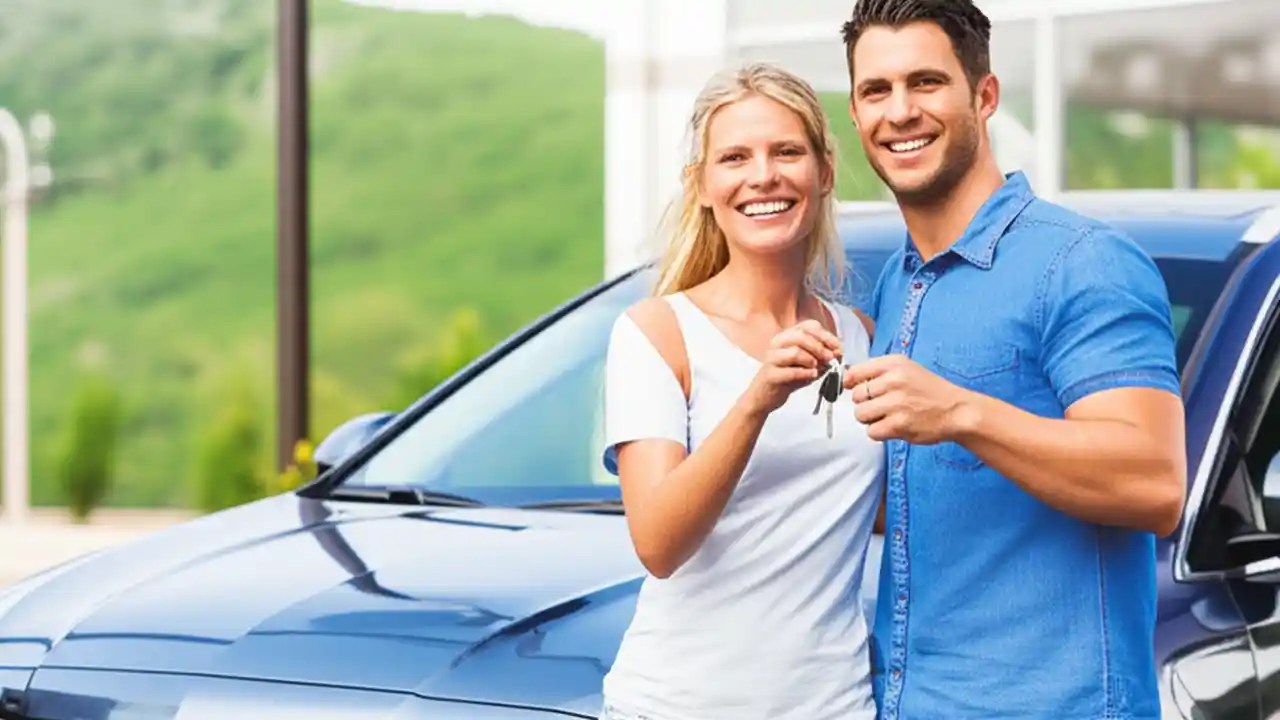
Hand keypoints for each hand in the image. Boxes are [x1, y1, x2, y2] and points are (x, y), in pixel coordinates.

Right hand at [745, 320, 842, 415]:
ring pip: (795, 351)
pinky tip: (813, 375)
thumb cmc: (788, 378)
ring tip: (819, 368)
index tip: (838, 347)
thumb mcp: (808, 364)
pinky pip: (790, 371)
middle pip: (802, 336)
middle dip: (820, 348)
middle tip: (831, 359)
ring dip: (812, 360)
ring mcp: (772, 358)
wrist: (765, 396)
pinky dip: (805, 373)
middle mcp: (778, 343)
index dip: (826, 335)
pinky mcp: (770, 375)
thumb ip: (822, 357)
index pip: (808, 326)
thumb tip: (839, 353)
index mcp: (787, 336)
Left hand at [842, 355, 970, 443]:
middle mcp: (894, 380)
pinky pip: (871, 432)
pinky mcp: (899, 425)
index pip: (854, 372)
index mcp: (894, 364)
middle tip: (881, 405)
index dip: (850, 383)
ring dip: (870, 419)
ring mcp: (896, 403)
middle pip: (855, 396)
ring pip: (860, 414)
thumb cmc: (929, 391)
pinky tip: (893, 426)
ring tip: (887, 416)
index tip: (854, 388)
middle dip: (865, 403)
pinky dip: (879, 432)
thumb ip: (878, 372)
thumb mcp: (906, 369)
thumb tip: (846, 380)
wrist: (957, 411)